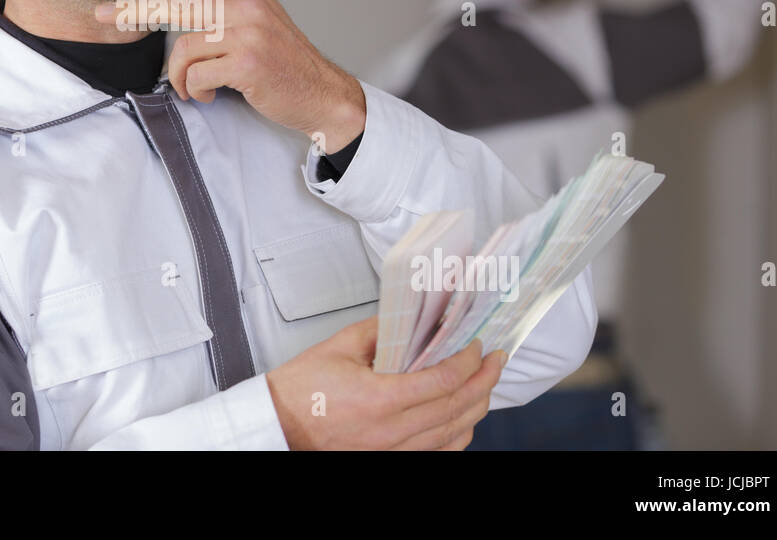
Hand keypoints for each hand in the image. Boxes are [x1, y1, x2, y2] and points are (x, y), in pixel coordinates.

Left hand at [94, 0, 366, 152]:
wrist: (320, 92)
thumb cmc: (281, 55)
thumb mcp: (255, 9)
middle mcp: (246, 6)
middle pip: (177, 4)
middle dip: (135, 10)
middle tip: (102, 14)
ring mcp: (249, 35)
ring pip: (184, 49)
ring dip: (181, 75)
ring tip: (192, 86)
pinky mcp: (248, 65)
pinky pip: (198, 75)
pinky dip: (196, 90)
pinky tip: (208, 94)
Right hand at [265, 316, 506, 449]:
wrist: (278, 425)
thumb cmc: (301, 388)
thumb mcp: (339, 347)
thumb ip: (381, 330)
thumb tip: (414, 317)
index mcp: (379, 399)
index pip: (442, 381)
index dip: (467, 361)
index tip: (475, 344)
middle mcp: (391, 431)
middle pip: (456, 408)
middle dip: (484, 380)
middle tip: (497, 359)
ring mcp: (392, 450)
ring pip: (454, 434)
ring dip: (477, 407)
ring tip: (487, 384)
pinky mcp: (389, 459)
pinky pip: (438, 452)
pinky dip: (459, 435)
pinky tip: (465, 417)